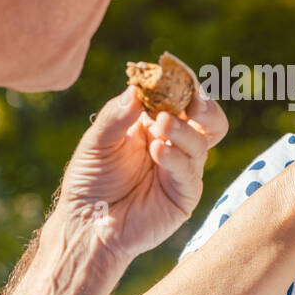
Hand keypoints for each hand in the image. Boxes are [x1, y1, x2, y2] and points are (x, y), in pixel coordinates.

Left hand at [53, 71, 228, 260]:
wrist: (86, 225)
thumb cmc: (90, 181)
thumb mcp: (97, 141)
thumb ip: (116, 115)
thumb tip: (136, 89)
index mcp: (154, 124)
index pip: (180, 97)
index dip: (181, 82)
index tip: (173, 69)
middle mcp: (174, 143)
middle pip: (208, 118)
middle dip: (204, 103)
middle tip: (190, 98)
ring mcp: (182, 169)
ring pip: (202, 141)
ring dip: (183, 129)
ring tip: (161, 125)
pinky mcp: (184, 195)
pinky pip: (190, 171)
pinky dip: (176, 156)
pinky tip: (158, 149)